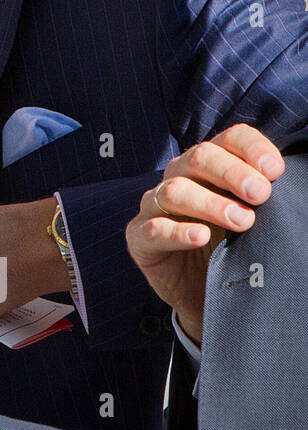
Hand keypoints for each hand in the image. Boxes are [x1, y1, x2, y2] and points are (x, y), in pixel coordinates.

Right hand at [127, 124, 283, 344]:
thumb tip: (293, 181)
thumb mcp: (252, 215)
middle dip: (232, 173)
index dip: (251, 148)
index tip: (275, 171)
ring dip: (211, 203)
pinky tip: (200, 236)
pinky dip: (178, 231)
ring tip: (242, 221)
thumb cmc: (231, 245)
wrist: (203, 290)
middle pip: (199, 157)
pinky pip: (154, 228)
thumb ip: (264, 196)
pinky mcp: (138, 236)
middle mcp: (178, 177)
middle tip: (260, 195)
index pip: (229, 139)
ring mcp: (154, 205)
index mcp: (209, 165)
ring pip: (175, 190)